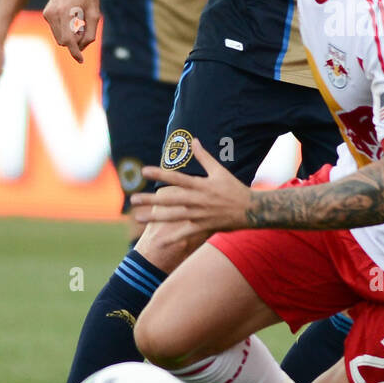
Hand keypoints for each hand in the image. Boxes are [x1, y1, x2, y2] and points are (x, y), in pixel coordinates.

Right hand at [43, 0, 100, 62]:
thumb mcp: (95, 15)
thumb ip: (89, 34)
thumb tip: (80, 49)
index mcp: (65, 13)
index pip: (68, 41)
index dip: (75, 52)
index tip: (81, 60)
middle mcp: (53, 14)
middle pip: (64, 41)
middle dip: (75, 41)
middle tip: (85, 28)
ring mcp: (47, 13)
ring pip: (59, 37)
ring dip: (70, 35)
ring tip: (79, 19)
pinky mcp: (46, 13)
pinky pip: (56, 30)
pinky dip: (65, 28)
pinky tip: (72, 15)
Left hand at [129, 140, 251, 243]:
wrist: (250, 210)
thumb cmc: (234, 188)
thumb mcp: (220, 171)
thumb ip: (204, 156)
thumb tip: (194, 140)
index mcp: (200, 185)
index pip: (176, 178)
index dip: (160, 174)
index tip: (144, 171)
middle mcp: (197, 200)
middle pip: (169, 199)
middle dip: (150, 199)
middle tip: (133, 199)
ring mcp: (199, 215)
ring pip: (172, 216)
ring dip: (154, 217)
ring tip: (137, 217)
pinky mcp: (203, 227)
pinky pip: (185, 233)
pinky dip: (172, 238)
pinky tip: (158, 241)